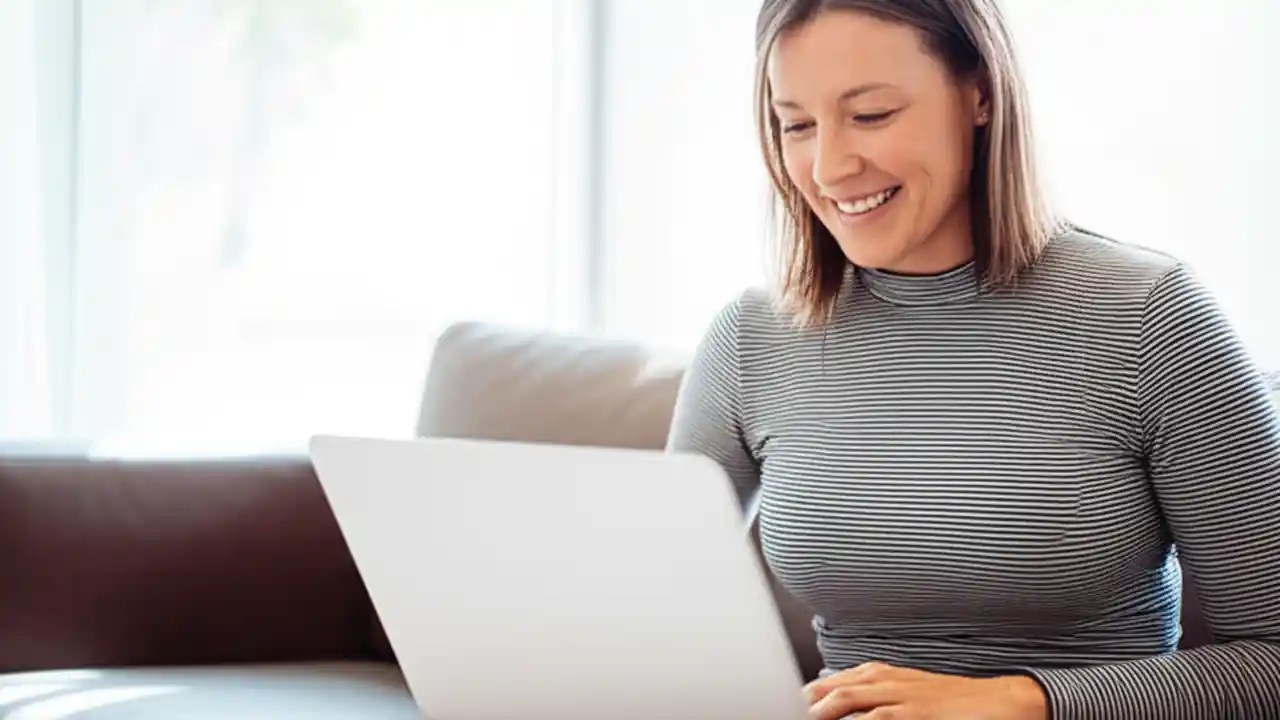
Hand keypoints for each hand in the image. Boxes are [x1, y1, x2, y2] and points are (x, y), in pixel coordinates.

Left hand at [804, 661, 1047, 719]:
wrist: (999, 700)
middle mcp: (890, 682)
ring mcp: (904, 698)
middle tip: (793, 713)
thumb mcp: (910, 692)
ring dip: (827, 712)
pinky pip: (881, 718)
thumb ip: (878, 696)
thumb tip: (844, 702)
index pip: (837, 680)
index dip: (812, 693)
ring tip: (810, 718)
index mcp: (885, 675)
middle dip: (811, 703)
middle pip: (837, 689)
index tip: (792, 704)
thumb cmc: (951, 701)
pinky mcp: (918, 714)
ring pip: (853, 701)